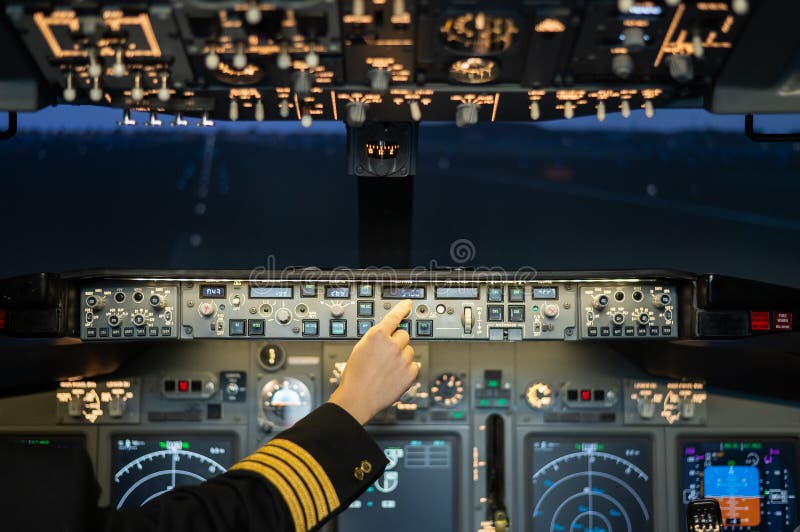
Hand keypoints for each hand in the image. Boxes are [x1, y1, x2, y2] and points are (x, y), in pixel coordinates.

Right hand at [328, 299, 417, 424]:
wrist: (358, 398)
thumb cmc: (355, 376)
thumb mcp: (360, 348)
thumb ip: (376, 338)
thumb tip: (387, 335)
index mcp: (377, 336)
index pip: (394, 317)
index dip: (402, 309)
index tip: (408, 304)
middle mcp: (392, 345)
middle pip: (404, 335)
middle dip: (397, 342)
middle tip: (387, 354)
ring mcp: (402, 359)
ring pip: (409, 351)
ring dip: (402, 356)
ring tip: (388, 368)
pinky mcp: (410, 373)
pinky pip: (414, 365)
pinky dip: (407, 370)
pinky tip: (394, 376)